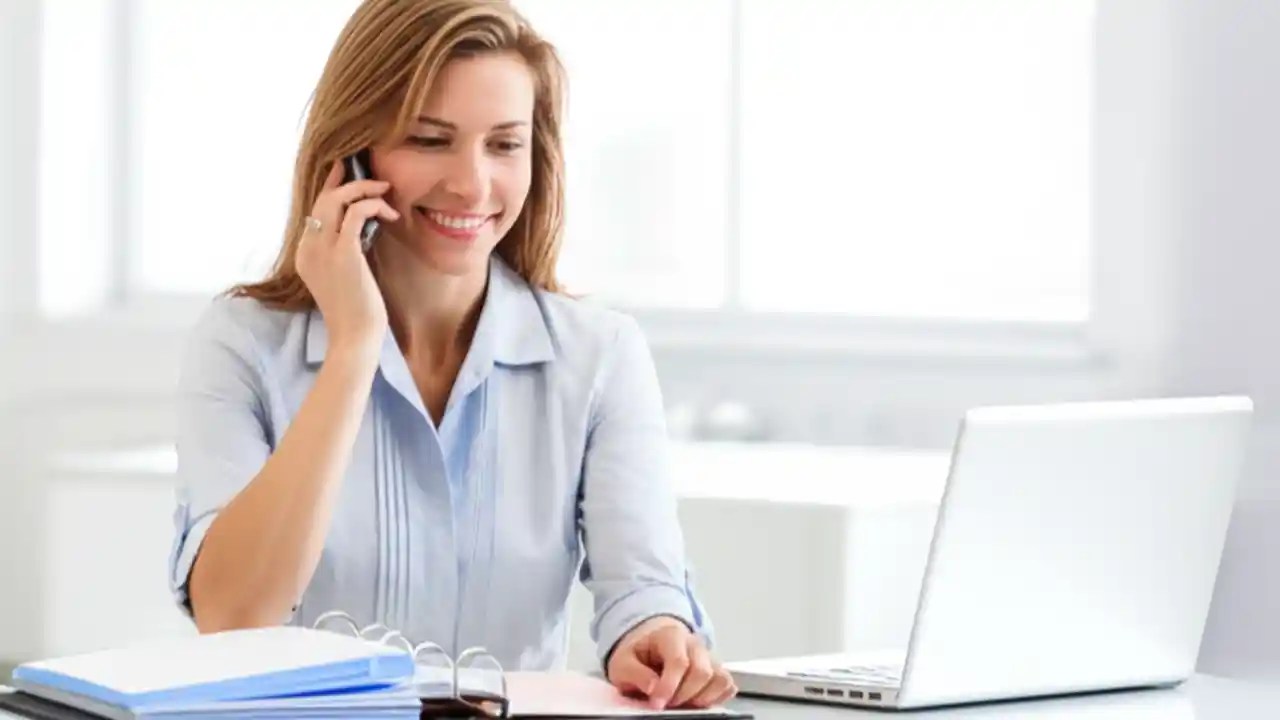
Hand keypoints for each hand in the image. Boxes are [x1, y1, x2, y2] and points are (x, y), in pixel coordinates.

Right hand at [294, 161, 398, 354]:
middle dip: (349, 182)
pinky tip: (390, 214)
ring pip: (337, 200)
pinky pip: (356, 212)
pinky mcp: (344, 252)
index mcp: (305, 254)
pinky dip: (374, 205)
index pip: (315, 211)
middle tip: (375, 178)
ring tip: (386, 192)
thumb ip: (344, 253)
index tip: (345, 171)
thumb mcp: (342, 277)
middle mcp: (309, 248)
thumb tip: (363, 230)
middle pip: (323, 199)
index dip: (331, 188)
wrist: (355, 337)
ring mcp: (323, 249)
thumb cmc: (355, 312)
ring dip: (364, 189)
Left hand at [606, 616, 736, 709]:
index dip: (669, 686)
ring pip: (719, 679)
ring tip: (681, 702)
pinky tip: (694, 700)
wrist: (648, 645)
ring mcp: (709, 657)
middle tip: (666, 703)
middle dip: (684, 694)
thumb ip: (635, 674)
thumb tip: (654, 688)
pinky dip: (715, 697)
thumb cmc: (637, 654)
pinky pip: (727, 685)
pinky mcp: (717, 670)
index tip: (657, 703)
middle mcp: (694, 644)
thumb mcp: (623, 662)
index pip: (679, 661)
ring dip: (701, 698)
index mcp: (670, 635)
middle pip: (702, 672)